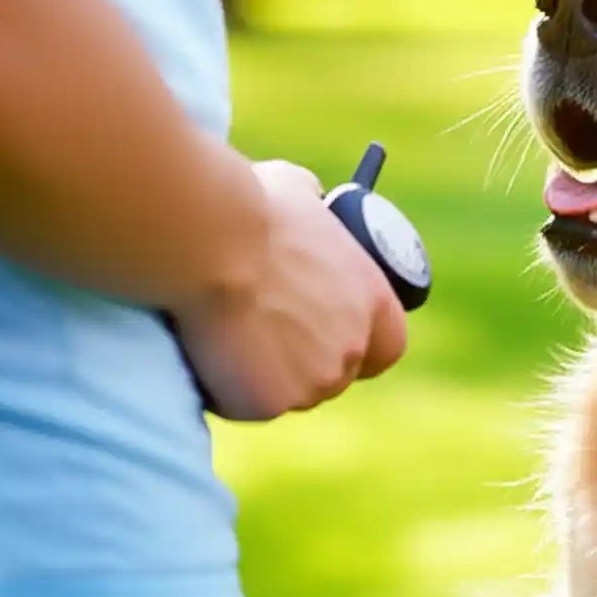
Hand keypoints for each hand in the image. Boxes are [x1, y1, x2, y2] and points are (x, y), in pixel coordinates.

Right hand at [171, 160, 406, 419]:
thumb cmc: (251, 209)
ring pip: (287, 393)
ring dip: (263, 377)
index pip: (388, 345)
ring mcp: (313, 382)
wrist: (210, 243)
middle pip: (333, 375)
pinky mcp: (269, 404)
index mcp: (372, 300)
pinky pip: (244, 404)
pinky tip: (207, 353)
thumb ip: (314, 208)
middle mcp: (352, 348)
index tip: (331, 337)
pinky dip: (225, 389)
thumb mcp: (300, 192)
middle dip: (301, 362)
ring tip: (226, 336)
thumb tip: (308, 197)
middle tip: (261, 335)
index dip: (361, 346)